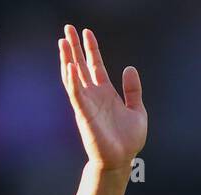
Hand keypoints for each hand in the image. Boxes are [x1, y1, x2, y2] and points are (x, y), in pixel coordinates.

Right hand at [58, 25, 146, 171]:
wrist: (121, 160)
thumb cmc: (128, 140)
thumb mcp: (137, 110)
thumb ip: (133, 90)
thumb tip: (130, 67)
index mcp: (106, 92)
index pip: (95, 65)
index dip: (91, 48)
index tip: (86, 32)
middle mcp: (94, 95)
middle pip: (80, 66)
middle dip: (74, 47)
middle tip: (67, 28)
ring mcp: (87, 104)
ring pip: (73, 77)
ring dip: (67, 59)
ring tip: (63, 41)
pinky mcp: (84, 114)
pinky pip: (75, 94)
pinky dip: (72, 80)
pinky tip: (69, 66)